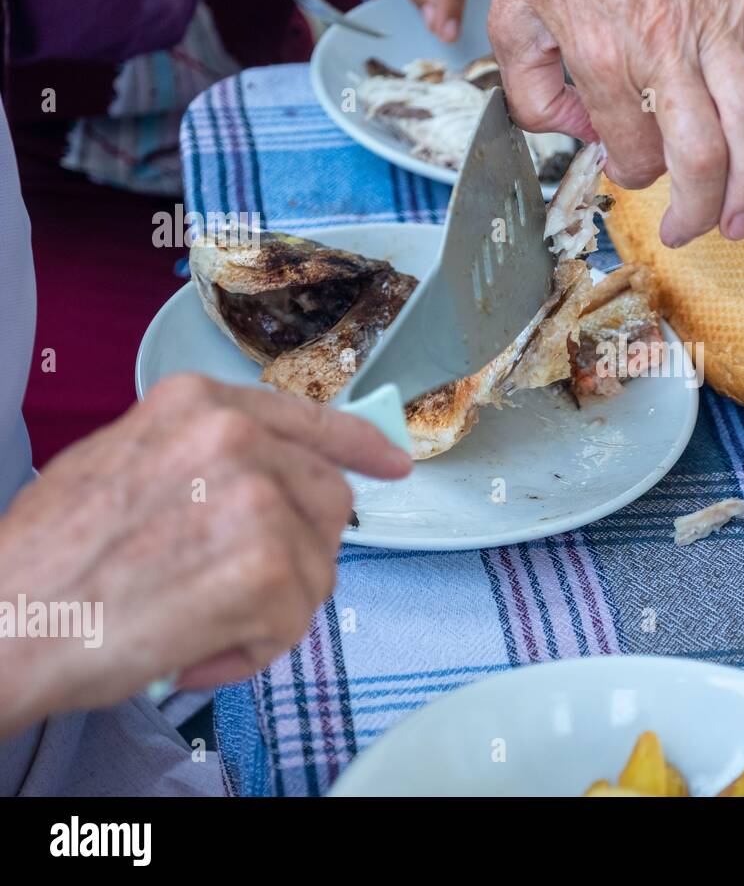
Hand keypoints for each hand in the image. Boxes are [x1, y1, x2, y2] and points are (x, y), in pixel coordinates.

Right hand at [0, 375, 410, 737]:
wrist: (3, 621)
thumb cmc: (51, 559)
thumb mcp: (126, 463)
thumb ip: (206, 460)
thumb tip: (271, 479)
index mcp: (199, 406)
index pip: (308, 419)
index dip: (358, 446)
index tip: (392, 464)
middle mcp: (236, 437)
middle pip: (329, 499)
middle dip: (298, 553)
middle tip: (238, 588)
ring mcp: (256, 498)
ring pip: (319, 565)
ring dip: (270, 609)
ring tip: (198, 619)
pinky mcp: (266, 567)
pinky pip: (296, 620)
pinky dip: (253, 649)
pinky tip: (197, 645)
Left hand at [488, 0, 743, 246]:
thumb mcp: (514, 21)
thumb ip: (533, 93)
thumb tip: (573, 133)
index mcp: (603, 58)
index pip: (631, 152)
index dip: (629, 176)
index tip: (624, 169)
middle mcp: (663, 49)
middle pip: (700, 154)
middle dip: (697, 209)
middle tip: (688, 231)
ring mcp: (711, 22)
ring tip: (743, 220)